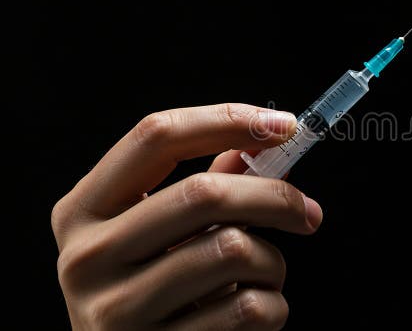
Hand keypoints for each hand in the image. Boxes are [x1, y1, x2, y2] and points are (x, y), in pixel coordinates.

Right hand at [51, 104, 322, 329]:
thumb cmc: (158, 295)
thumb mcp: (163, 238)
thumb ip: (205, 190)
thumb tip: (264, 141)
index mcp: (82, 211)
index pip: (156, 136)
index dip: (228, 120)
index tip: (287, 125)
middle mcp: (85, 257)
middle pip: (203, 192)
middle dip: (275, 197)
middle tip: (308, 212)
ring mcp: (114, 312)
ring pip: (233, 251)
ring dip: (273, 261)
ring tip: (266, 275)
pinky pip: (247, 309)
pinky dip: (273, 306)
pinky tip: (257, 313)